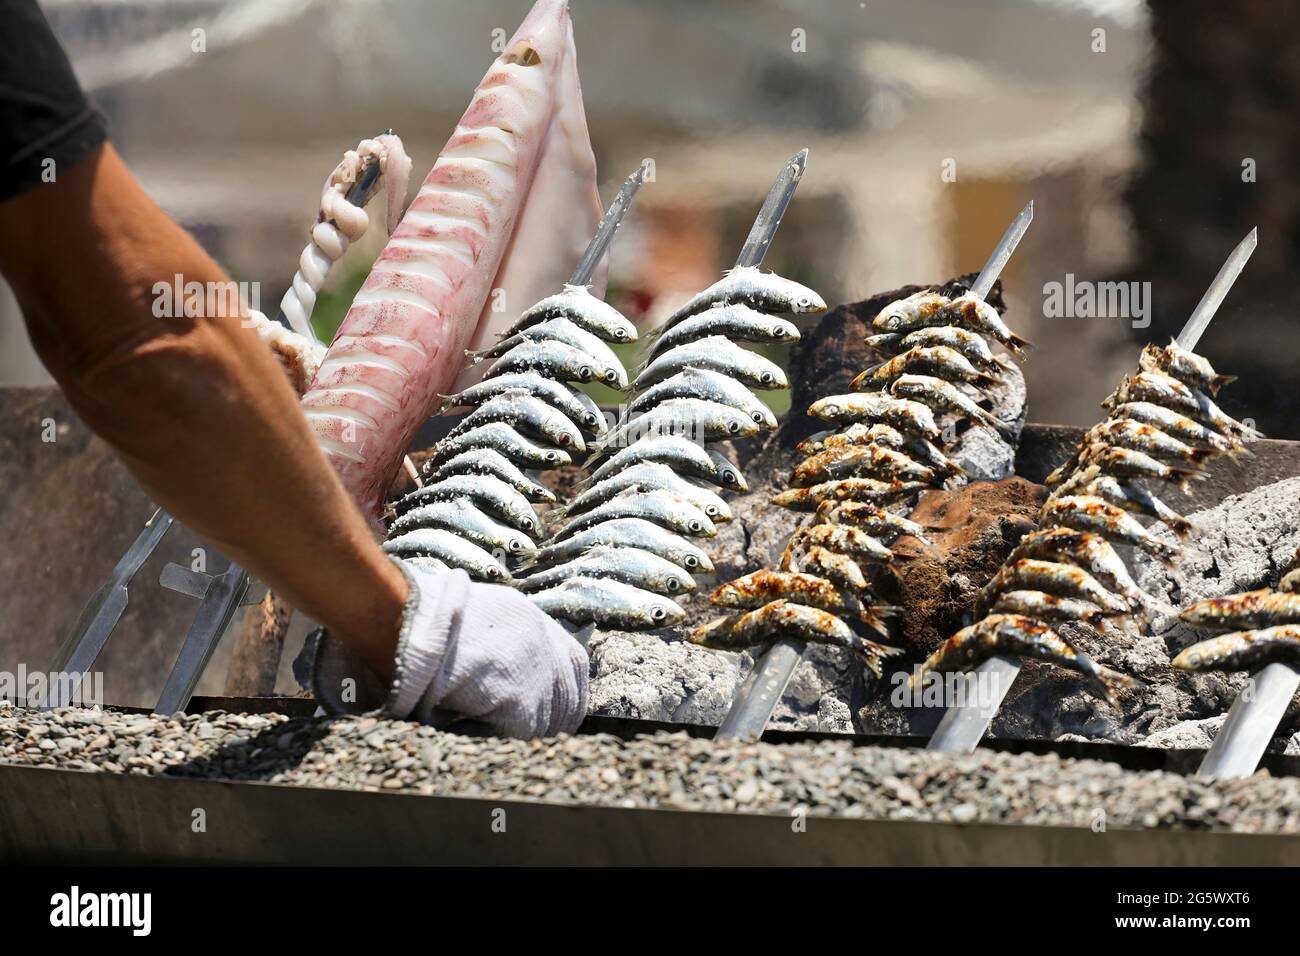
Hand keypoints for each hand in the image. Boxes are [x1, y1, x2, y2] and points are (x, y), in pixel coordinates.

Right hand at [311, 560, 588, 737]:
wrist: (407, 622)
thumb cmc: (422, 615)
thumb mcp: (474, 610)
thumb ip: (498, 633)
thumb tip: (495, 662)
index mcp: (532, 619)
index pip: (574, 661)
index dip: (568, 687)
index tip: (557, 706)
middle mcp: (543, 644)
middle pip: (569, 697)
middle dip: (552, 718)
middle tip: (523, 732)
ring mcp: (538, 674)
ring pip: (546, 721)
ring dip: (519, 729)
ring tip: (484, 725)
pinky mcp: (523, 704)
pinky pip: (521, 736)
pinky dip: (494, 736)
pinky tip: (468, 726)